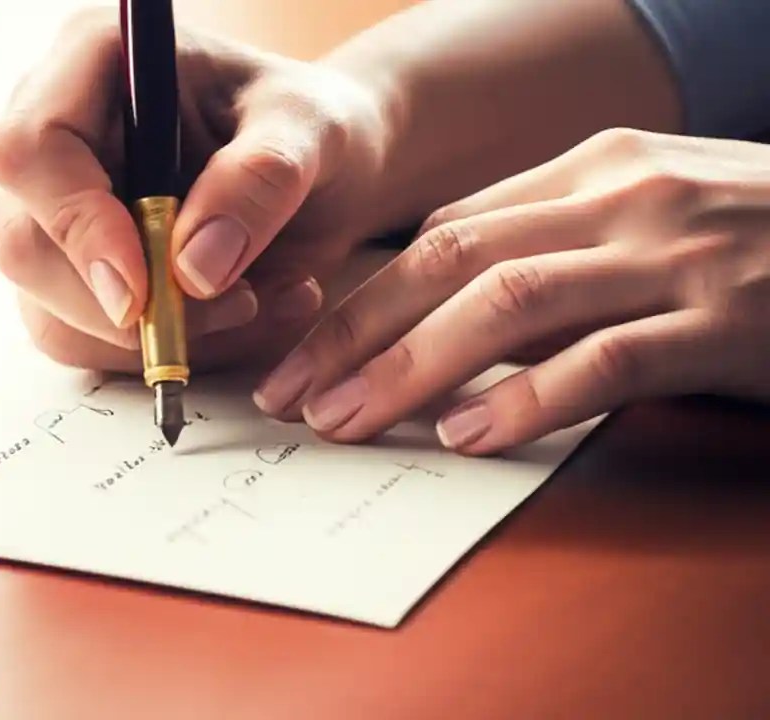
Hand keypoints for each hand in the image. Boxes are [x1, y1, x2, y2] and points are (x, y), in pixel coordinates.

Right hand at [0, 9, 395, 373]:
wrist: (324, 173)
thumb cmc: (310, 129)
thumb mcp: (312, 132)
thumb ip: (260, 180)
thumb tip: (194, 268)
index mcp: (94, 64)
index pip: (31, 152)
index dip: (77, 228)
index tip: (145, 289)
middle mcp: (57, 139)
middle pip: (25, 245)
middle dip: (121, 307)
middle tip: (230, 306)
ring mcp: (56, 213)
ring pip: (50, 309)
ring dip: (151, 339)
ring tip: (255, 304)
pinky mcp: (74, 274)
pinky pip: (84, 341)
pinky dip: (160, 353)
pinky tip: (233, 322)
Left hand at [254, 128, 769, 453]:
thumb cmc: (756, 240)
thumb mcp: (648, 215)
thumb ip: (553, 245)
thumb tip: (442, 307)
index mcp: (594, 168)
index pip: (446, 228)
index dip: (363, 292)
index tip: (303, 348)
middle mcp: (622, 197)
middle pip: (452, 259)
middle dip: (357, 330)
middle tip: (293, 393)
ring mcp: (674, 255)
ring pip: (509, 303)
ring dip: (413, 367)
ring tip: (350, 420)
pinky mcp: (724, 321)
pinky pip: (605, 362)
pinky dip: (527, 402)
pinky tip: (469, 438)